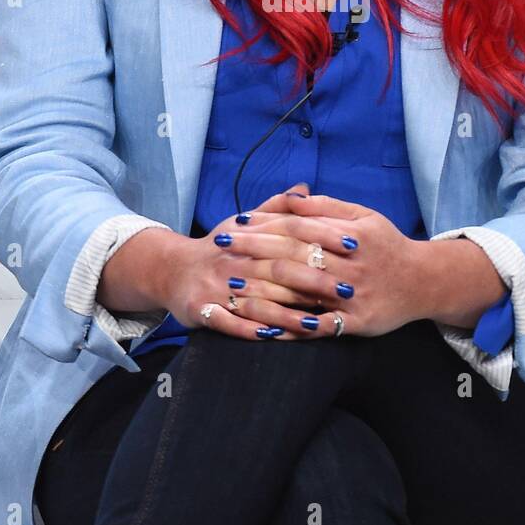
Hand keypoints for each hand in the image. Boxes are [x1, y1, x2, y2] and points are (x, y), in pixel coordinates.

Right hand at [158, 184, 363, 340]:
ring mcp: (215, 286)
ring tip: (318, 323)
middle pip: (277, 268)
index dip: (322, 237)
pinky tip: (272, 337)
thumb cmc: (220, 247)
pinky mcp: (201, 310)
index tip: (352, 244)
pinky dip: (248, 329)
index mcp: (247, 236)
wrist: (172, 270)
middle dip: (313, 279)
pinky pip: (226, 323)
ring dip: (288, 313)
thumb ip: (277, 207)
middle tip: (346, 289)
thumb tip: (305, 187)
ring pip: (256, 300)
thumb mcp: (243, 222)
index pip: (290, 232)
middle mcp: (232, 260)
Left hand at [214, 191, 424, 338]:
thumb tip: (291, 196)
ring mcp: (352, 295)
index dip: (263, 225)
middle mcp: (350, 263)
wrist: (424, 281)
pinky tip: (262, 326)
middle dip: (252, 252)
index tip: (233, 223)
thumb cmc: (386, 244)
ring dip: (262, 290)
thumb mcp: (364, 215)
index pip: (297, 227)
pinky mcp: (356, 323)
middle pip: (293, 257)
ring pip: (300, 292)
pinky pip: (318, 327)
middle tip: (220, 248)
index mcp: (349, 233)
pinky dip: (290, 327)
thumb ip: (327, 207)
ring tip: (230, 287)